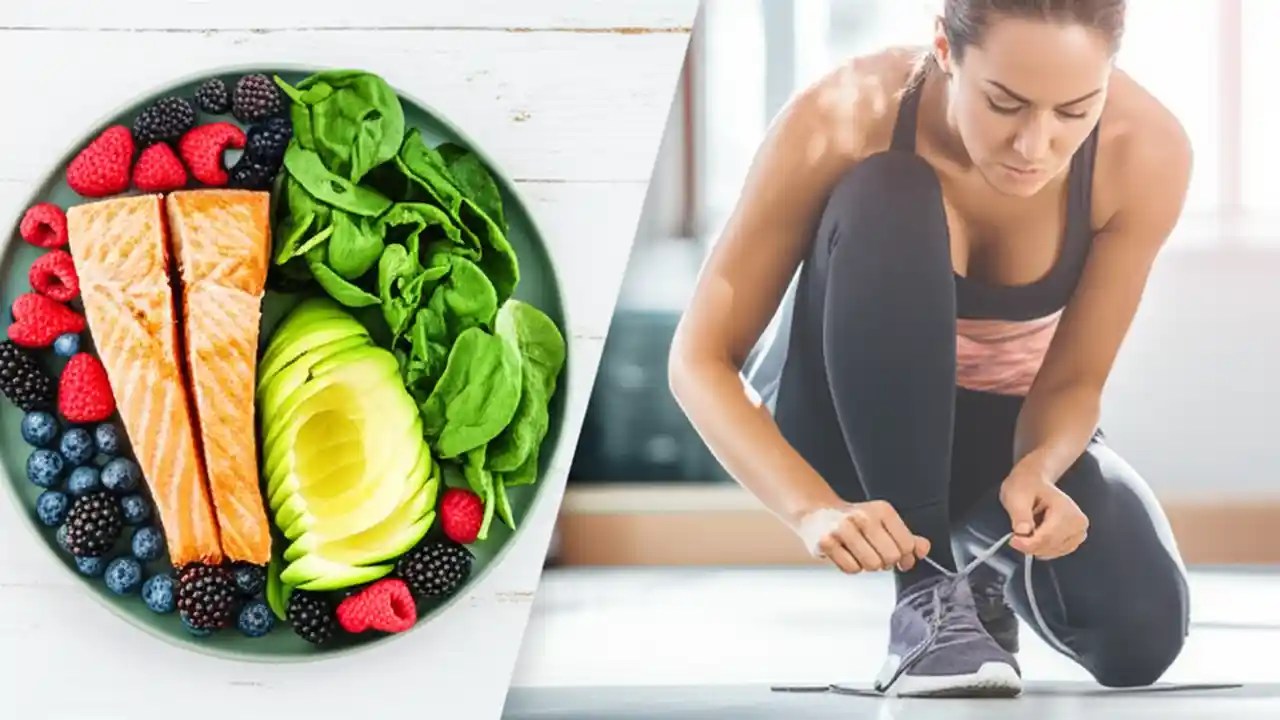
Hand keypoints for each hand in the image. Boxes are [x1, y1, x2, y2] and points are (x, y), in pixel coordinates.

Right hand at [796, 500, 930, 573]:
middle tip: (873, 552)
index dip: (904, 557)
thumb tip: (923, 549)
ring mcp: (843, 528)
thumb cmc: (854, 521)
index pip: (907, 545)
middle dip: (884, 561)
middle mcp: (863, 516)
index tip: (895, 555)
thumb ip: (907, 537)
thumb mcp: (883, 523)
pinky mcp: (826, 542)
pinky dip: (850, 567)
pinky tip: (844, 553)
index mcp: (882, 510)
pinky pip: (851, 568)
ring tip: (858, 552)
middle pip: (890, 557)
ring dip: (866, 565)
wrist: (817, 513)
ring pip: (871, 565)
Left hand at [999, 470, 1088, 558]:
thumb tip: (1023, 531)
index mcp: (1067, 510)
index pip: (1048, 537)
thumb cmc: (1026, 487)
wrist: (1034, 483)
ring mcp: (1078, 533)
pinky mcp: (1074, 540)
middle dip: (1030, 545)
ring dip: (1035, 547)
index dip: (1028, 543)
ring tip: (1028, 529)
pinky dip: (1041, 548)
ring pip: (1052, 552)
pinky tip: (1035, 535)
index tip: (1012, 540)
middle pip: (1050, 546)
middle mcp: (1078, 523)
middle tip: (1015, 536)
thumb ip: (1020, 515)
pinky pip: (1055, 552)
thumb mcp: (1016, 496)